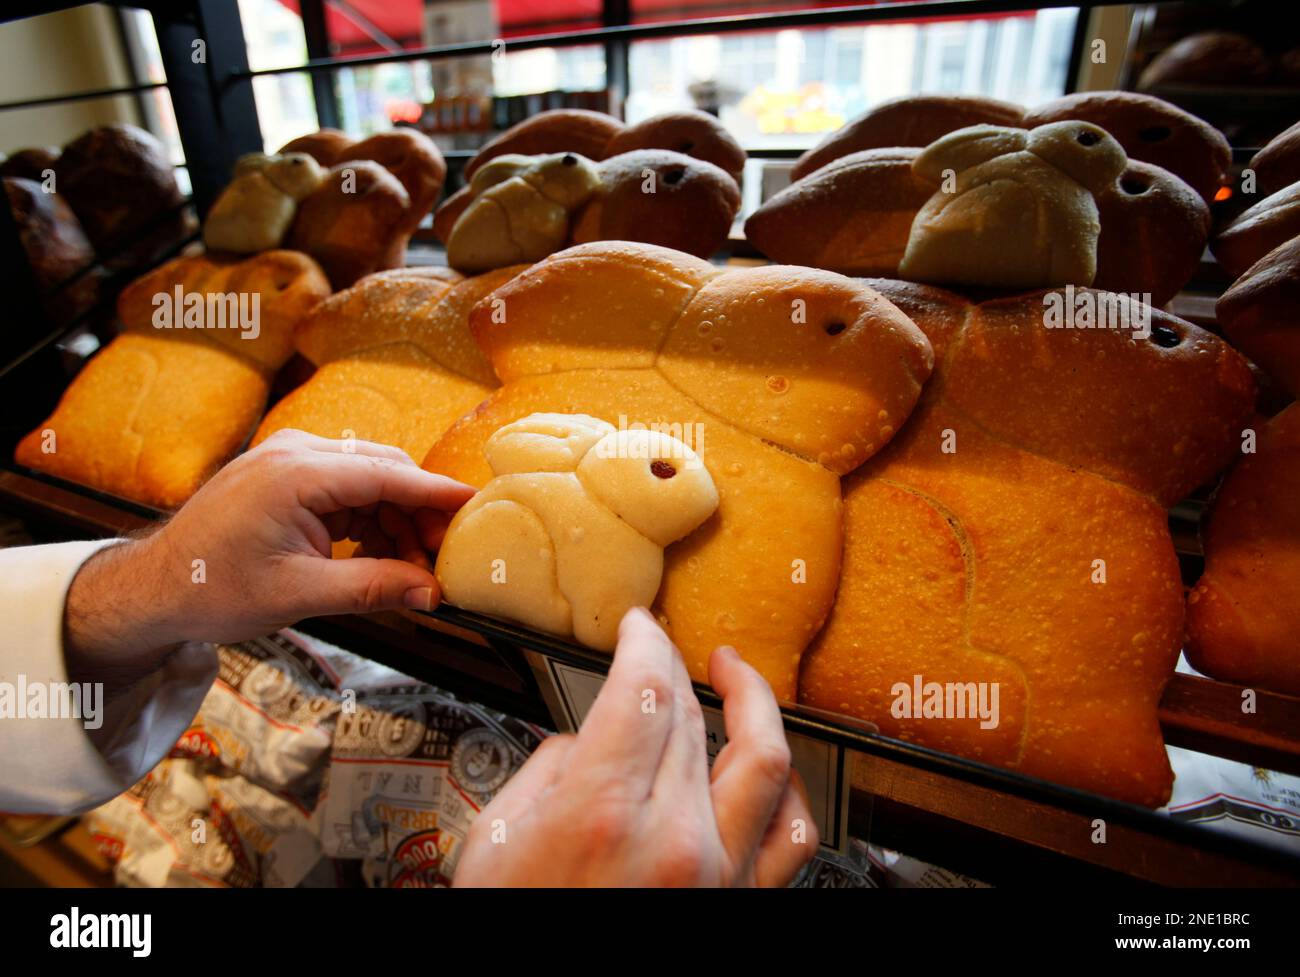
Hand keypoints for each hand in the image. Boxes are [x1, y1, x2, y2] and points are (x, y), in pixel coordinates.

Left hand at [64, 430, 473, 679]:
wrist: (154, 588)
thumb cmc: (212, 589)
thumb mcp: (300, 594)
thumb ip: (373, 588)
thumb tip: (432, 592)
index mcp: (296, 473)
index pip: (389, 474)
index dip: (439, 493)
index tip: (479, 505)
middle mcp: (295, 452)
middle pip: (385, 471)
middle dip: (420, 514)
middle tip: (445, 559)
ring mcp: (289, 459)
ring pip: (369, 481)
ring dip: (397, 521)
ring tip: (412, 569)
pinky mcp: (286, 475)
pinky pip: (346, 489)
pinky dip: (370, 520)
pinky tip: (381, 555)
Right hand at [453, 608, 817, 886]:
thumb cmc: (514, 925)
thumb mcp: (497, 841)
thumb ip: (552, 769)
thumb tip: (592, 735)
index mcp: (603, 814)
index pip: (646, 687)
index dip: (646, 641)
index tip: (640, 627)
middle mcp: (673, 841)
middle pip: (692, 716)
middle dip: (673, 669)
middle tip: (660, 653)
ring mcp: (717, 876)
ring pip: (764, 759)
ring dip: (754, 704)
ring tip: (737, 679)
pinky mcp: (740, 904)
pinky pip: (792, 836)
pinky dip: (787, 787)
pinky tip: (771, 766)